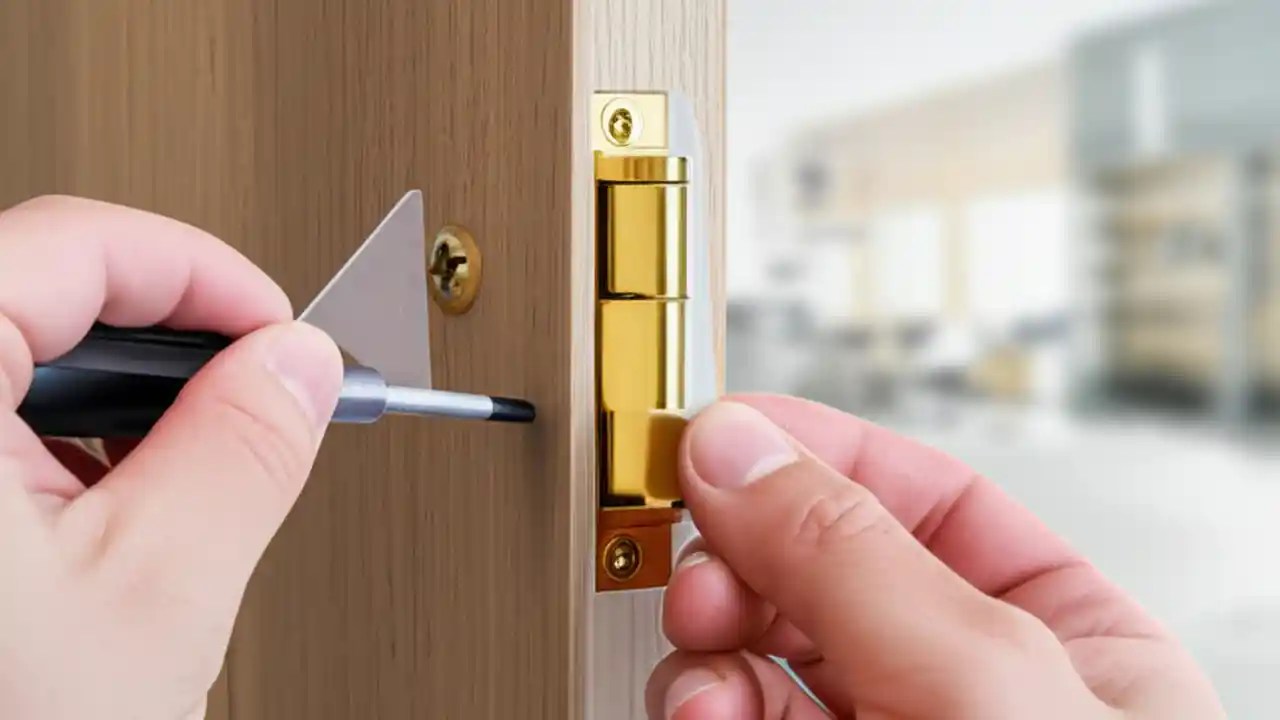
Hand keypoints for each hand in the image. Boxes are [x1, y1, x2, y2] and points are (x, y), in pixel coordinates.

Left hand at [0, 196, 343, 718]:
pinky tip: (95, 516)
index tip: (275, 324)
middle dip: (169, 346)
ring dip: (116, 405)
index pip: (70, 245)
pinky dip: (58, 449)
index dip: (200, 273)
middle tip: (254, 399)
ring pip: (13, 356)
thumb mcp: (152, 596)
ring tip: (173, 484)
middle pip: (39, 290)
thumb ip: (244, 449)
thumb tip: (297, 364)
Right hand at [650, 397, 1223, 718]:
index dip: (816, 450)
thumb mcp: (983, 684)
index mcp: (1066, 643)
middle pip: (824, 570)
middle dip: (743, 554)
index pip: (925, 497)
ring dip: (709, 641)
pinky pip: (738, 717)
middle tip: (702, 555)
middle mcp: (966, 692)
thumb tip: (736, 447)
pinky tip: (702, 711)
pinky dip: (702, 704)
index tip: (718, 431)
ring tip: (702, 653)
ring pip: (764, 651)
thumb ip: (856, 559)